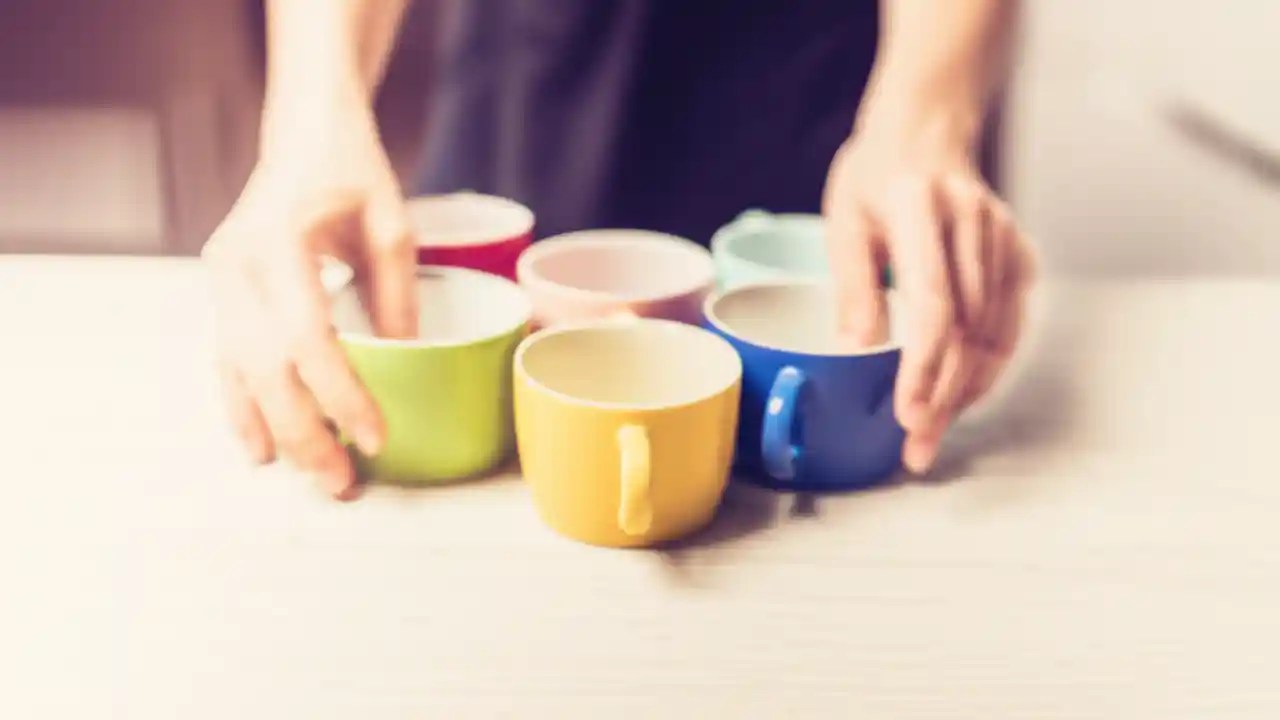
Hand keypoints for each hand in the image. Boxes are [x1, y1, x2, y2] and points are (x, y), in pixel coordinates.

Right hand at [203, 105, 416, 498]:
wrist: (303, 134)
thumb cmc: (352, 170)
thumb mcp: (391, 226)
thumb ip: (398, 296)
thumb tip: (407, 366)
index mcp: (279, 243)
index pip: (307, 339)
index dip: (340, 395)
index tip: (374, 436)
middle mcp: (237, 266)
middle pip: (266, 370)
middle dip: (305, 433)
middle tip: (343, 482)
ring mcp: (221, 280)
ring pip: (240, 373)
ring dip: (274, 430)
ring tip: (310, 475)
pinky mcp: (222, 291)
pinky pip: (227, 360)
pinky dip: (244, 406)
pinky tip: (261, 446)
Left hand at [822, 121, 1035, 473]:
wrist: (928, 130)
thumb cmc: (874, 177)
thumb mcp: (845, 222)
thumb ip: (854, 287)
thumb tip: (856, 356)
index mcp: (921, 208)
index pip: (933, 303)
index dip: (923, 366)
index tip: (907, 414)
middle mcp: (975, 223)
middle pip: (966, 331)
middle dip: (942, 398)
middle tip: (915, 449)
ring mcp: (1005, 238)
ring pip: (993, 335)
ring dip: (964, 392)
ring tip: (932, 432)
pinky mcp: (1020, 253)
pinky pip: (1009, 324)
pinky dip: (986, 366)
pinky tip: (960, 395)